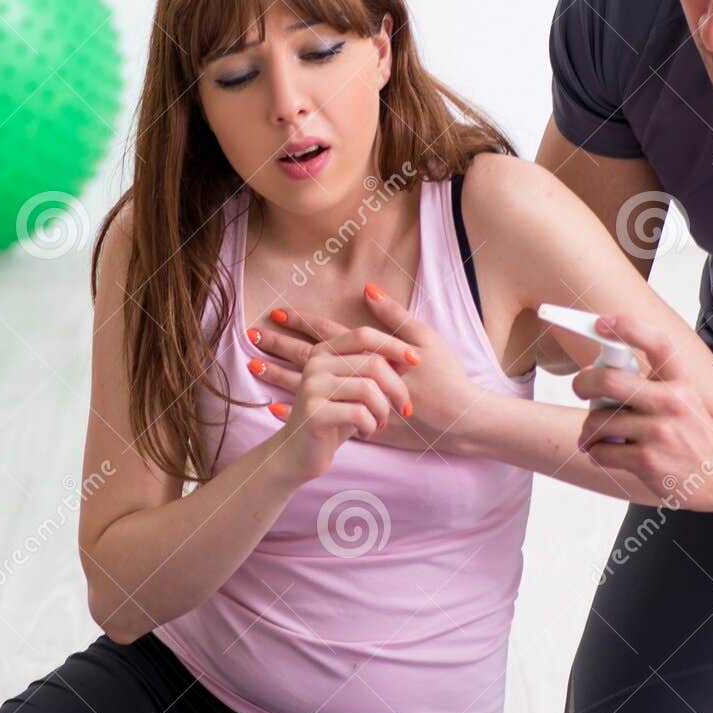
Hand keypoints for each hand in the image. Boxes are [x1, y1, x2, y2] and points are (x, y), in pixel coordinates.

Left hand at [247, 282, 483, 452]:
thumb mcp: (426, 338)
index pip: (330, 335)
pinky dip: (300, 411)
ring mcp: (358, 402)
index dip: (303, 323)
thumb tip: (367, 290)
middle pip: (314, 359)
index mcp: (373, 354)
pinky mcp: (361, 423)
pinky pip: (319, 413)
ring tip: (255, 368)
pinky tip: (274, 407)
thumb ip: (395, 316)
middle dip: (282, 347)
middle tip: (252, 337)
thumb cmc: (448, 377)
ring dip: (282, 377)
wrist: (460, 421)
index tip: (275, 314)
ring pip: (313, 387)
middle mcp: (359, 377)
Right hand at [271, 339, 415, 483]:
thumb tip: (409, 355)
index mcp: (324, 351)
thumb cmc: (336, 419)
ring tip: (379, 423)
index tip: (416, 361)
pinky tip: (365, 433)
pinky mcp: (314, 412)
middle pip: (373, 364)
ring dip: (384, 411)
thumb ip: (376, 370)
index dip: (393, 345)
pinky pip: (360, 413)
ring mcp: (312, 387)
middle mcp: (315, 363)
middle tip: (404, 409)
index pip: (364, 335)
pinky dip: (371, 426)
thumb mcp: (356, 390)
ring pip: (369, 389)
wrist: (300, 453)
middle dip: (397, 389)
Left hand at [571, 312, 712, 511]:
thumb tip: (605, 376)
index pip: (656, 343)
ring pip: (597, 421)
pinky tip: (603, 454)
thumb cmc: (699, 438)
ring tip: (593, 436)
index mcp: (681, 383)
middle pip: (608, 380)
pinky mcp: (647, 462)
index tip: (601, 323)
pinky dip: (595, 453)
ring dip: (588, 430)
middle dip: (583, 383)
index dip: (626, 327)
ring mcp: (659, 433)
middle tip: (580, 389)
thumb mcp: (687, 400)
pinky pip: (601, 452)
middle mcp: (671, 403)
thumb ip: (654, 387)